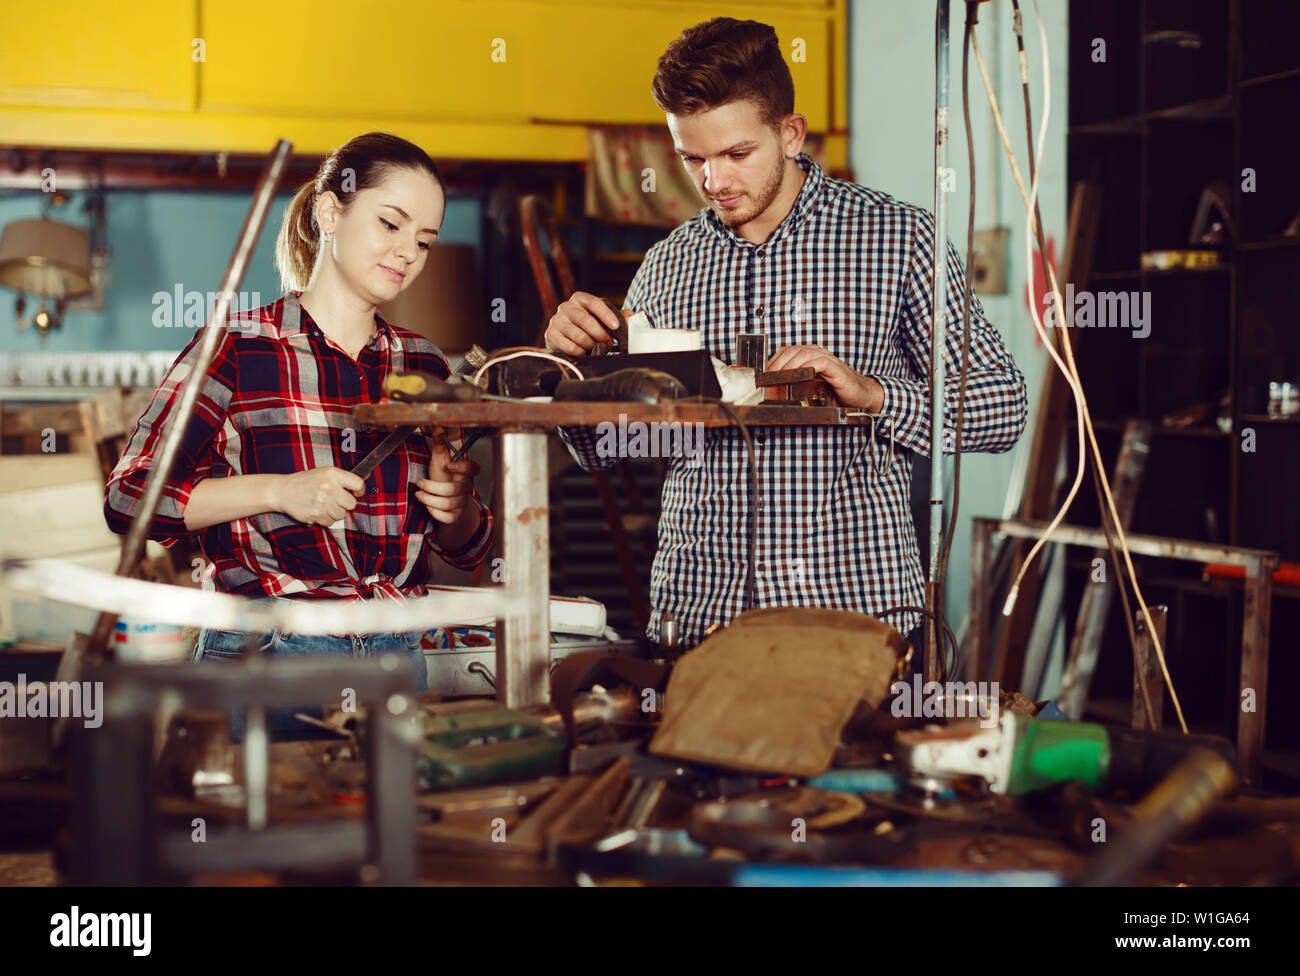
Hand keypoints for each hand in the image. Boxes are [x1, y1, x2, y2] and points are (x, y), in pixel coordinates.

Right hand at [272, 466, 363, 525]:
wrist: (282, 491)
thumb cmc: (304, 482)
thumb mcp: (323, 473)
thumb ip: (341, 479)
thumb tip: (360, 487)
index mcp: (332, 474)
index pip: (358, 484)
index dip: (359, 491)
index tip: (356, 493)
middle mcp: (329, 487)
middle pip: (352, 503)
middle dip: (345, 504)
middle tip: (335, 501)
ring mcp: (323, 502)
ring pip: (341, 515)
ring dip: (334, 513)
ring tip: (323, 505)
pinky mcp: (316, 514)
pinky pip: (330, 522)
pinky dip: (325, 519)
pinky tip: (317, 511)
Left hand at [416, 437, 479, 525]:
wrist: (446, 503)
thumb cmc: (444, 480)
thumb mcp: (440, 463)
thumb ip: (440, 447)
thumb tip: (438, 430)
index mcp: (462, 474)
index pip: (473, 469)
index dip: (464, 467)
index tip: (450, 465)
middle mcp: (464, 489)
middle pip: (454, 489)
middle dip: (433, 486)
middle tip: (420, 484)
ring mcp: (460, 503)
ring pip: (448, 503)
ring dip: (429, 499)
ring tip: (419, 495)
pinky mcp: (454, 516)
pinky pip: (448, 517)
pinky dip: (435, 513)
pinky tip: (428, 507)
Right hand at [544, 291, 630, 355]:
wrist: (565, 339)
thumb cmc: (588, 328)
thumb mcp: (603, 319)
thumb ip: (619, 316)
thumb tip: (632, 318)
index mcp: (580, 299)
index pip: (594, 302)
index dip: (606, 314)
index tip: (616, 326)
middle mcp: (566, 307)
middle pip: (586, 320)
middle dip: (601, 334)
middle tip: (610, 343)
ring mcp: (556, 321)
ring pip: (579, 336)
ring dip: (591, 345)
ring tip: (596, 349)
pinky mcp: (550, 335)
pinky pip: (570, 347)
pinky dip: (580, 352)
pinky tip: (584, 353)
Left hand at [766, 344, 883, 410]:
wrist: (860, 395)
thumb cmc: (836, 391)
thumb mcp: (812, 385)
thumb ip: (797, 382)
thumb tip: (775, 389)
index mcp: (810, 355)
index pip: (786, 351)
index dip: (773, 361)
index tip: (763, 374)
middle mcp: (818, 353)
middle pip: (792, 351)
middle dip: (777, 363)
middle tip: (768, 377)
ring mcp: (827, 359)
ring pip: (803, 354)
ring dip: (789, 365)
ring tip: (779, 377)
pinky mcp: (836, 368)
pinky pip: (820, 362)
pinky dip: (808, 367)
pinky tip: (799, 375)